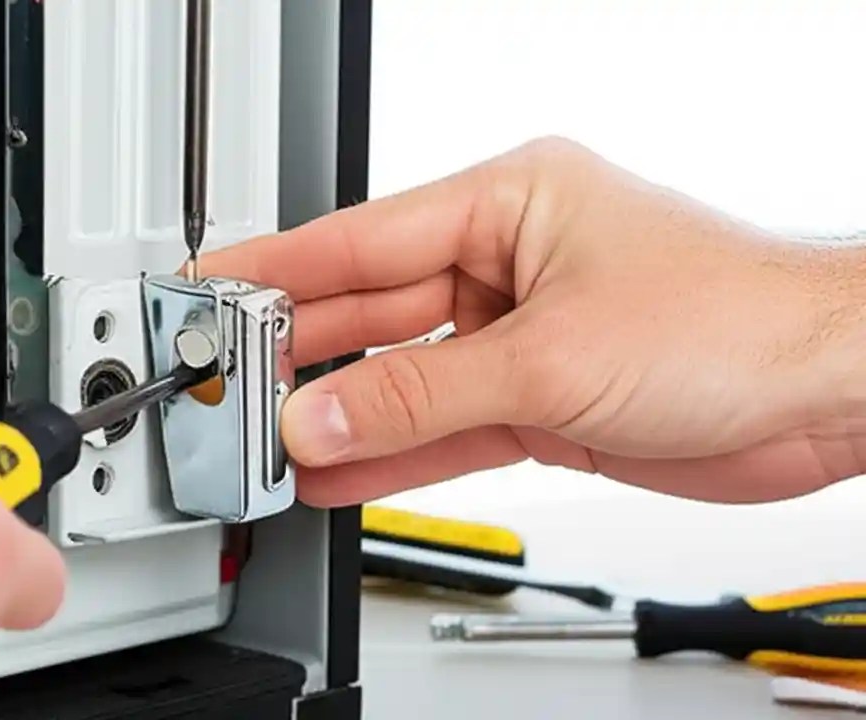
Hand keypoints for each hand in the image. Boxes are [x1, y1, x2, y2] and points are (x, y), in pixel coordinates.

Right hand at [201, 137, 865, 505]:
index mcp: (507, 202)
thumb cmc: (733, 320)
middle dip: (300, 355)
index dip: (277, 268)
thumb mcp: (548, 357)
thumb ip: (418, 398)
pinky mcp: (536, 402)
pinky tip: (338, 470)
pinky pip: (443, 427)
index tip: (212, 290)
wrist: (827, 393)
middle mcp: (506, 263)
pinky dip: (393, 452)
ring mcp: (518, 337)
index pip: (360, 238)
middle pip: (371, 312)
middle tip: (228, 387)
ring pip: (402, 379)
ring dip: (341, 415)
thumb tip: (321, 417)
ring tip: (268, 442)